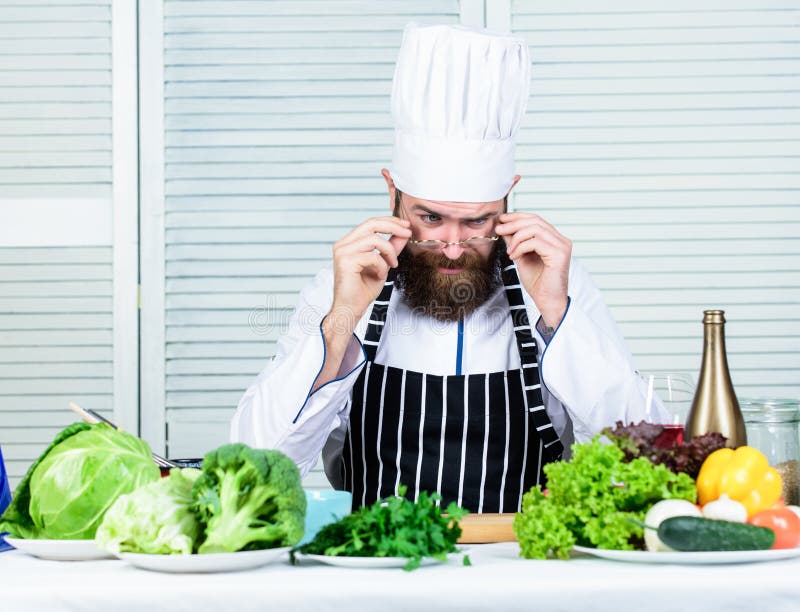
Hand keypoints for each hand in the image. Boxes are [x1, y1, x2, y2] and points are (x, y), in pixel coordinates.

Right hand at [328, 216, 410, 332]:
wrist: (351, 309)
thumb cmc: (362, 290)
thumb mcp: (382, 265)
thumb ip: (390, 249)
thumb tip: (403, 234)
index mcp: (349, 242)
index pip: (370, 223)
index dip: (389, 221)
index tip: (406, 226)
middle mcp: (343, 244)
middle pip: (371, 223)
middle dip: (392, 226)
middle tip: (408, 233)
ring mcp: (342, 251)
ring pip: (374, 239)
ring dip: (389, 251)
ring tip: (392, 265)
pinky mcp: (346, 261)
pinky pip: (372, 256)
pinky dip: (381, 266)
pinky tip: (380, 276)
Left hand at [495, 212, 570, 327]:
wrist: (547, 302)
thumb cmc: (538, 283)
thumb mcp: (522, 257)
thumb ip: (516, 242)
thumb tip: (504, 228)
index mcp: (554, 239)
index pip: (536, 219)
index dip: (518, 217)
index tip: (502, 219)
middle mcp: (561, 240)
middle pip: (535, 221)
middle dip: (514, 223)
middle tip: (499, 229)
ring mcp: (562, 246)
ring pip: (535, 229)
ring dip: (516, 238)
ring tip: (509, 250)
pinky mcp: (559, 254)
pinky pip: (535, 242)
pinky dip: (521, 247)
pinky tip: (514, 257)